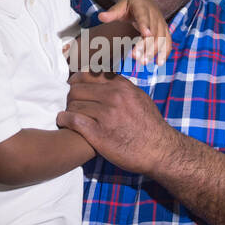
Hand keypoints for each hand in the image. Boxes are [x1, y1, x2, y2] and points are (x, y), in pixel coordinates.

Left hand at [59, 71, 182, 175]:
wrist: (160, 151)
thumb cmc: (150, 126)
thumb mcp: (140, 98)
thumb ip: (123, 87)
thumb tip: (108, 79)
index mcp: (122, 86)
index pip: (89, 73)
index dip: (78, 80)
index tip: (75, 86)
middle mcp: (114, 97)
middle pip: (77, 88)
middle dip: (70, 95)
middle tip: (70, 103)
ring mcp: (106, 115)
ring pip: (73, 103)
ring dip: (68, 109)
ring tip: (68, 115)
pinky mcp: (98, 133)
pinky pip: (72, 120)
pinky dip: (64, 119)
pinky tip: (64, 122)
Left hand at [98, 0, 171, 63]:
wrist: (145, 1)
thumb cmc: (129, 6)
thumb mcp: (120, 6)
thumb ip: (112, 13)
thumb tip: (101, 17)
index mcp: (142, 6)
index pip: (144, 16)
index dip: (145, 25)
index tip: (145, 34)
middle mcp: (154, 14)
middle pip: (153, 30)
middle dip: (146, 44)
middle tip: (136, 57)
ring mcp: (161, 22)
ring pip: (161, 38)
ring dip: (153, 51)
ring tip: (143, 62)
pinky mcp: (165, 30)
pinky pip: (167, 42)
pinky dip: (164, 52)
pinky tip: (158, 63)